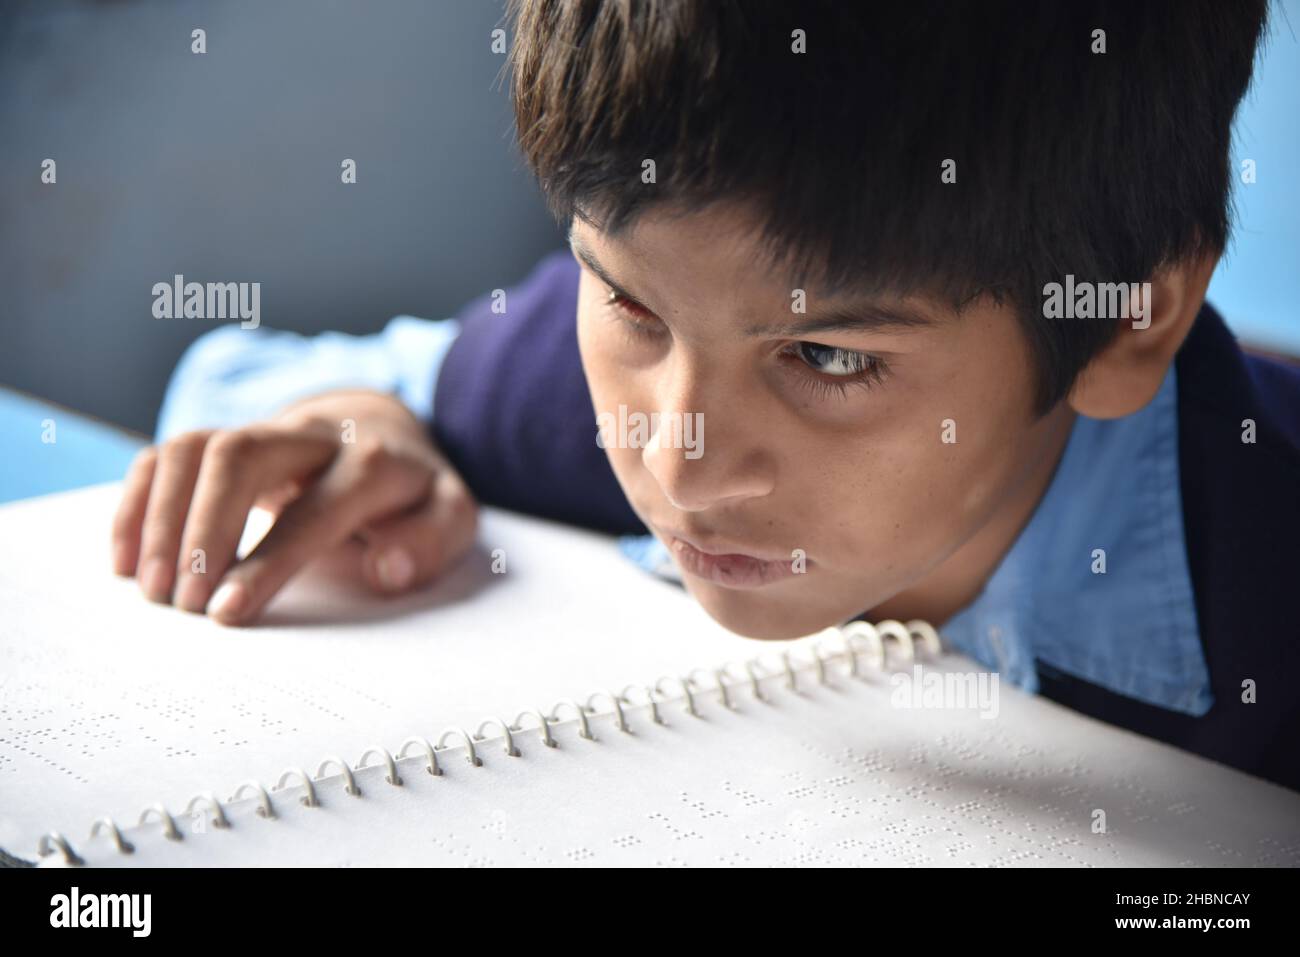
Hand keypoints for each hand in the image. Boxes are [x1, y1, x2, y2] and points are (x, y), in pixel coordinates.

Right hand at [111, 390, 477, 624]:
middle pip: (241, 455)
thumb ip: (431, 541)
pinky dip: (135, 503)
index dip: (273, 556)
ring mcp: (262, 431)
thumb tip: (388, 568)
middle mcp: (312, 436)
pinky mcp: (224, 438)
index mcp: (376, 461)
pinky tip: (125, 562)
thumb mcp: (448, 518)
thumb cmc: (411, 495)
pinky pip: (165, 454)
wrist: (381, 431)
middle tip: (182, 605)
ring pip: (196, 447)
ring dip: (161, 517)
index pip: (322, 501)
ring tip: (152, 592)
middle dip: (203, 529)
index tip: (229, 612)